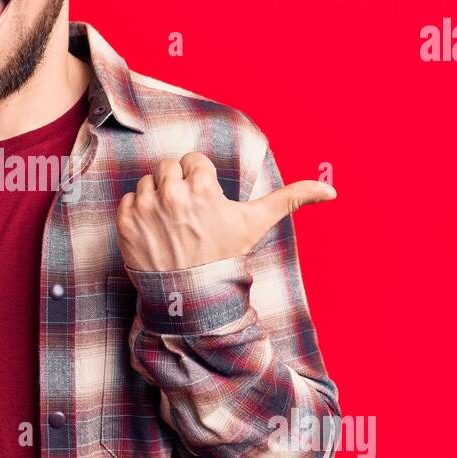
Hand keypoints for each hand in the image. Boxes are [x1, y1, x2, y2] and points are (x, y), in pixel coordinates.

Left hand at [116, 152, 335, 271]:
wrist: (193, 296)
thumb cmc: (226, 256)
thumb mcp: (256, 224)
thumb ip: (291, 198)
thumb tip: (331, 190)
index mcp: (201, 186)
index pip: (193, 161)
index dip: (201, 181)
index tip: (206, 205)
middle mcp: (171, 194)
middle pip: (168, 168)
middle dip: (178, 186)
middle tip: (189, 217)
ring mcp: (145, 209)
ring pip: (147, 183)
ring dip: (157, 199)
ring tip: (173, 226)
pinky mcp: (125, 225)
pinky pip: (127, 201)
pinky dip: (138, 215)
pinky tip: (155, 234)